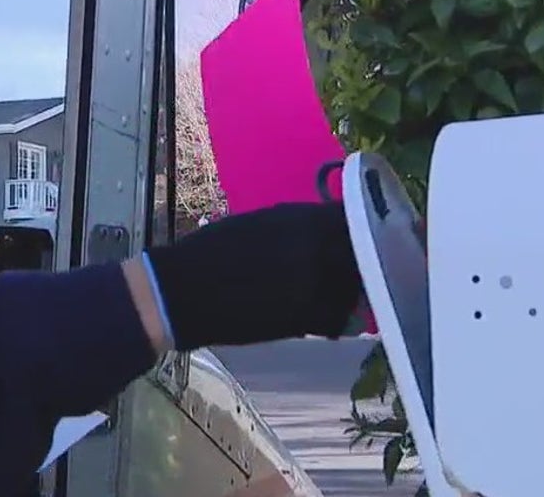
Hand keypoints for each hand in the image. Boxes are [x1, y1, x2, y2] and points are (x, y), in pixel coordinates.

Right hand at [142, 202, 364, 351]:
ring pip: (352, 290)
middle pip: (361, 257)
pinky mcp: (305, 323)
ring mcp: (314, 290)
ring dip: (346, 289)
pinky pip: (335, 319)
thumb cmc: (212, 250)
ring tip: (327, 288)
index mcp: (304, 222)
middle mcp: (317, 254)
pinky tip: (312, 311)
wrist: (182, 293)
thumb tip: (329, 227)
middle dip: (357, 260)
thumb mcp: (259, 223)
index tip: (359, 231)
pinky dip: (331, 316)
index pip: (355, 221)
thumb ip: (300, 225)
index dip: (361, 227)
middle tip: (346, 263)